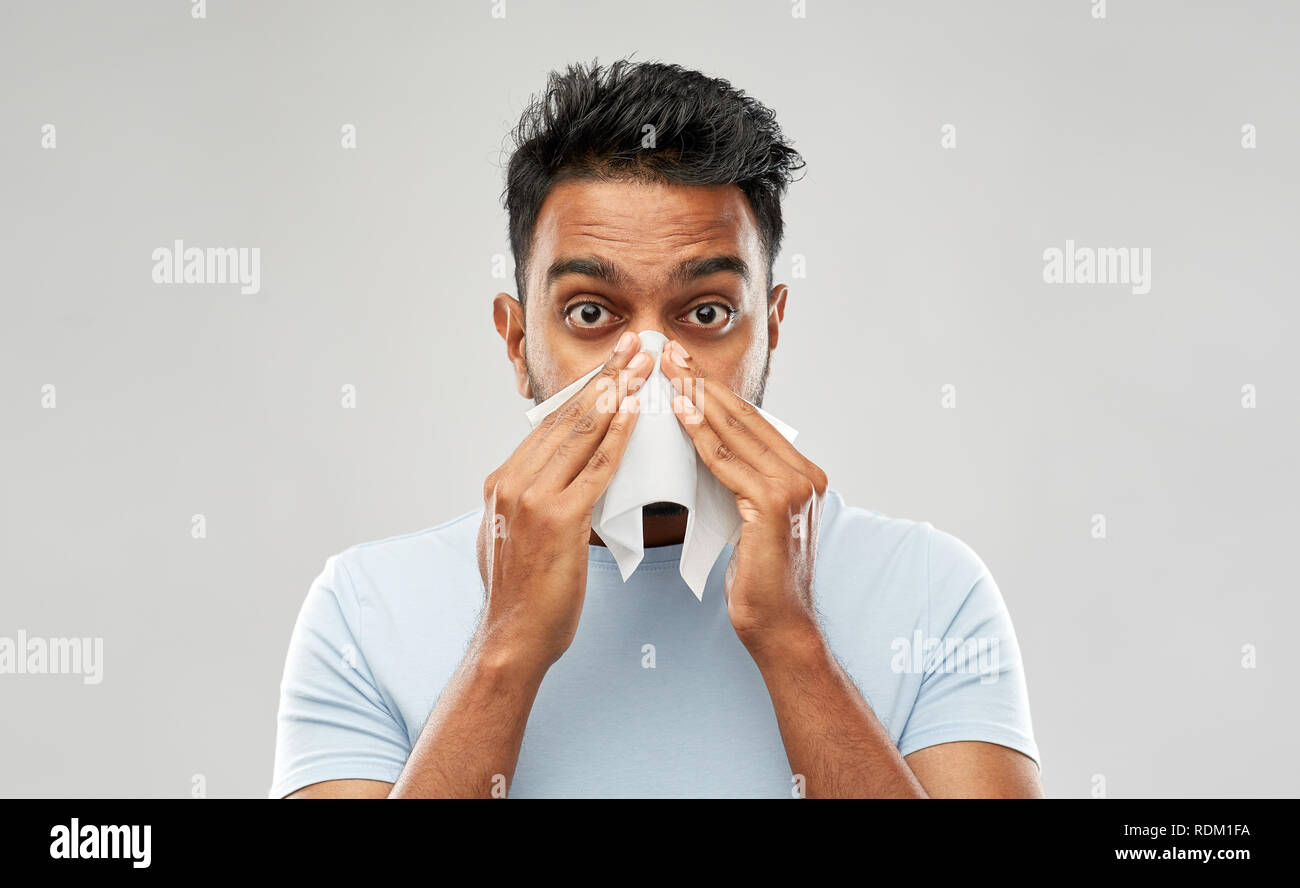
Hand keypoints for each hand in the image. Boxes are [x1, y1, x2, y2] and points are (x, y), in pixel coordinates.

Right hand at [476, 332, 652, 671]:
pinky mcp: (558, 518)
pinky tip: (636, 410)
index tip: (609, 363)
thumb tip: (550, 480)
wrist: (513, 638)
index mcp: (502, 481)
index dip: (584, 390)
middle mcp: (512, 480)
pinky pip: (596, 467)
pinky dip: (617, 434)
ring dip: (615, 392)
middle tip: (630, 345)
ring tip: (640, 364)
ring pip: (581, 433)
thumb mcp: (514, 535)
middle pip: (567, 418)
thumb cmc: (525, 595)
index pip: (551, 426)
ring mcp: (532, 497)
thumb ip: (531, 501)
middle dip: (603, 376)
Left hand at [658, 339, 828, 656]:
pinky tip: (680, 412)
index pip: (752, 423)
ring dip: (698, 398)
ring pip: (736, 433)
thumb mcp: (748, 517)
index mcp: (804, 474)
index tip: (685, 365)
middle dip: (704, 382)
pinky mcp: (775, 503)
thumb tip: (706, 446)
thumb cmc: (757, 578)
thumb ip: (740, 481)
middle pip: (746, 418)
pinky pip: (728, 461)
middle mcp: (806, 474)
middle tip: (671, 352)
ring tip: (669, 371)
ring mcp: (795, 487)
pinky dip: (702, 435)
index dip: (716, 392)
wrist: (776, 624)